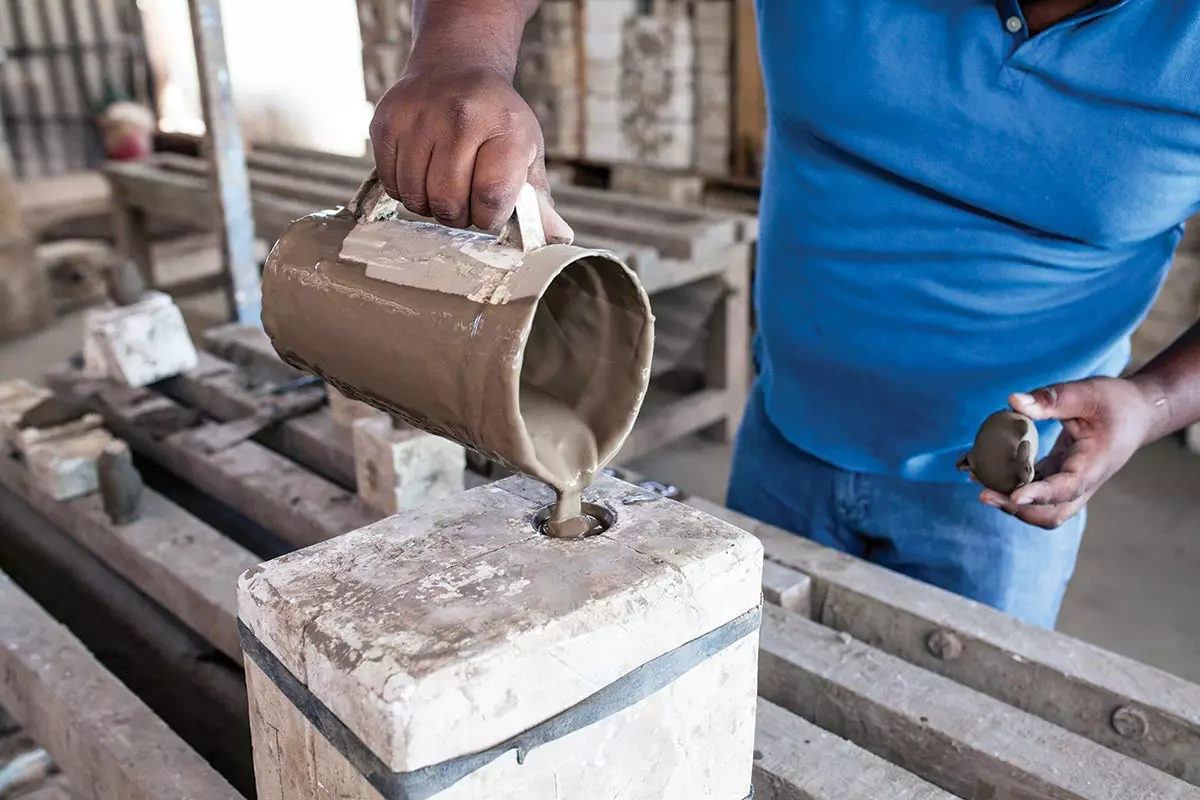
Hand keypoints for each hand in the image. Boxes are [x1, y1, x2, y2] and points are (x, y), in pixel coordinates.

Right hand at [369, 66, 573, 242]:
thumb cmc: (496, 119)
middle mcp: (459, 119)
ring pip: (415, 199)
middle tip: (465, 197)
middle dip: (459, 215)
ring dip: (430, 205)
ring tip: (444, 183)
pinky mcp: (386, 123)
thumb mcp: (527, 150)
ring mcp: (418, 119)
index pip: (490, 197)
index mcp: (503, 128)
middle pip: (449, 204)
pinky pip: (392, 184)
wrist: (455, 67)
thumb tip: (557, 237)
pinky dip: (406, 190)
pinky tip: (422, 172)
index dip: (488, 217)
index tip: (490, 209)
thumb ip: (537, 199)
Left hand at [978, 377, 1157, 528]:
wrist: (1137, 413)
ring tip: (978, 483)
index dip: (1040, 494)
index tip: (1014, 496)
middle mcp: (1083, 482)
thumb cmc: (1115, 402)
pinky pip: (1035, 490)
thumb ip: (1052, 399)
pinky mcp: (1060, 476)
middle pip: (1051, 513)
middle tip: (984, 493)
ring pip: (1042, 508)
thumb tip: (1013, 401)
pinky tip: (984, 471)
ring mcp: (1071, 483)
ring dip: (1011, 502)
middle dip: (1017, 509)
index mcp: (1094, 464)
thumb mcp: (1087, 393)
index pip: (1067, 488)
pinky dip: (1011, 486)